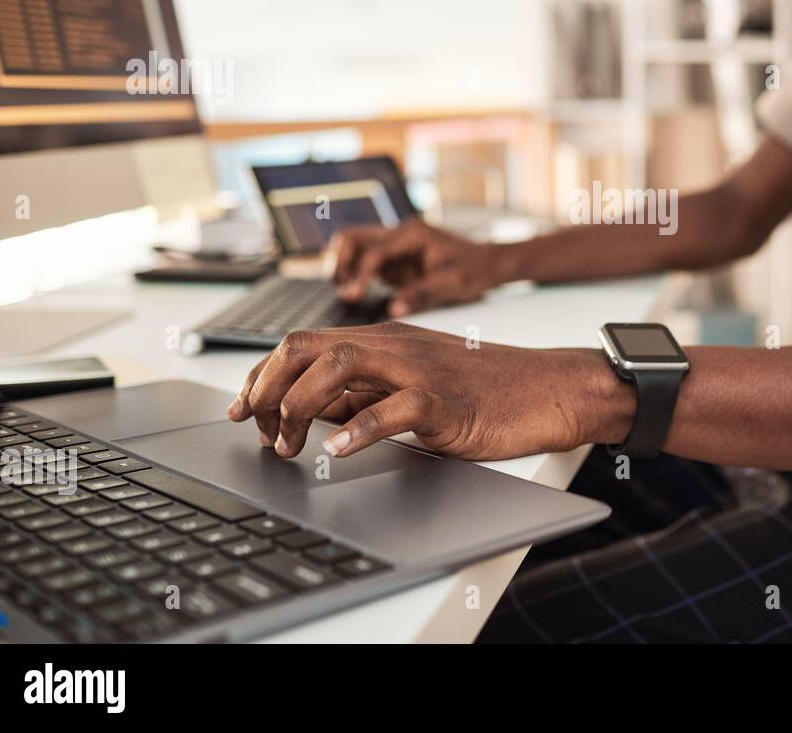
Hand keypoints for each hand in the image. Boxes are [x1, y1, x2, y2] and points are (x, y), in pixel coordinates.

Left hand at [225, 322, 631, 460]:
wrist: (547, 389)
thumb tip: (311, 412)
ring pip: (337, 367)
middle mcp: (394, 346)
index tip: (243, 409)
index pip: (301, 344)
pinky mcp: (444, 400)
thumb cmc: (486, 391)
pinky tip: (338, 451)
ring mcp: (418, 368)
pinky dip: (357, 431)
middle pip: (306, 348)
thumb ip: (364, 394)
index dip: (261, 376)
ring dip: (299, 407)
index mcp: (383, 340)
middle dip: (266, 388)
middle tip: (261, 432)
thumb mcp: (413, 386)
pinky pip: (392, 409)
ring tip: (291, 446)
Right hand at [329, 221, 497, 316]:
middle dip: (340, 262)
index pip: (374, 252)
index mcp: (412, 234)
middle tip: (344, 291)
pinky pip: (365, 262)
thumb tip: (393, 309)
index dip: (360, 275)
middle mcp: (399, 234)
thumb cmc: (474, 270)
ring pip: (354, 247)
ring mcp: (395, 244)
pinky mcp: (394, 258)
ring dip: (344, 268)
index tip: (354, 297)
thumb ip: (422, 294)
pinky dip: (355, 276)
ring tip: (348, 294)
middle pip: (352, 238)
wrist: (489, 262)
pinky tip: (357, 295)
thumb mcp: (453, 284)